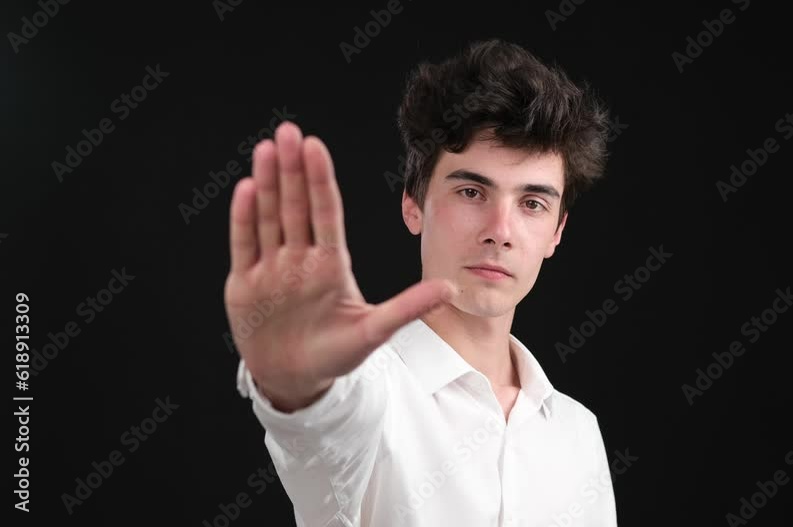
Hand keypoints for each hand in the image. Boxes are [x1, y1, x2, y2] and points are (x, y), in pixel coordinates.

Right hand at [224, 121, 454, 411]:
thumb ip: (408, 307)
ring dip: (267, 184)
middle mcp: (300, 259)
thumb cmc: (337, 355)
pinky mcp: (246, 285)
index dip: (320, 181)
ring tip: (267, 149)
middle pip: (296, 206)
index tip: (317, 147)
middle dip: (292, 170)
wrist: (295, 381)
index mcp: (330, 265)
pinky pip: (245, 245)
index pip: (326, 214)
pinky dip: (244, 219)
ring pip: (270, 218)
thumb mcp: (374, 331)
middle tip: (289, 132)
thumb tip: (451, 288)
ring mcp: (272, 269)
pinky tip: (246, 189)